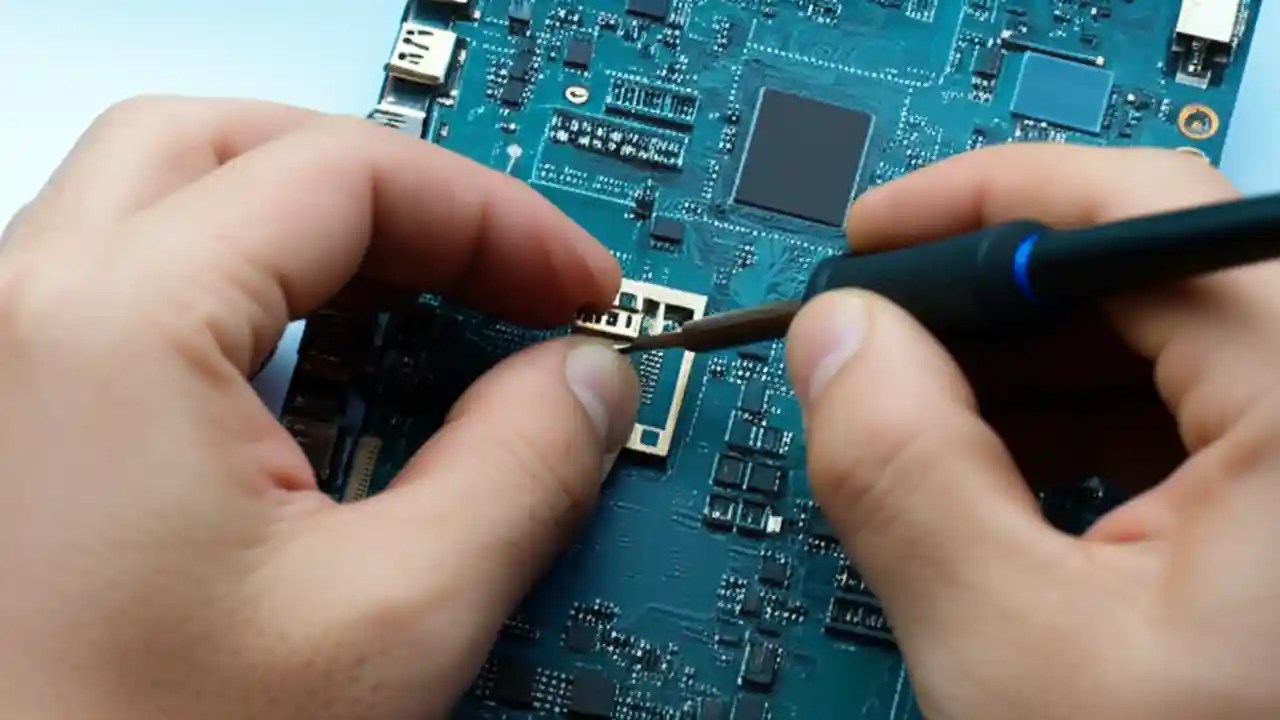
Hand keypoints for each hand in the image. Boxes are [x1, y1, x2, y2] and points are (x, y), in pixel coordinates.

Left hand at [0, 97, 637, 718]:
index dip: (491, 215)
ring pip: (176, 209)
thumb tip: (583, 386)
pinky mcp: (18, 426)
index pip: (340, 175)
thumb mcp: (386, 627)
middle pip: (235, 150)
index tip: (574, 284)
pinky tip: (325, 387)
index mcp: (113, 329)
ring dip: (319, 238)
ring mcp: (8, 369)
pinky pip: (143, 298)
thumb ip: (516, 475)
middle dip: (390, 193)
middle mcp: (27, 318)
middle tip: (494, 267)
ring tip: (428, 312)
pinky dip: (256, 306)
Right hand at [786, 145, 1279, 718]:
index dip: (977, 204)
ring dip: (1030, 375)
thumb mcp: (1020, 653)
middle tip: (880, 355)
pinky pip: (1198, 412)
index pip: (1135, 208)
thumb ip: (903, 474)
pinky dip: (1091, 429)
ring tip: (936, 437)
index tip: (875, 237)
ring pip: (1165, 343)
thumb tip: (837, 346)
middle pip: (1143, 274)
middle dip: (987, 309)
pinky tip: (1025, 485)